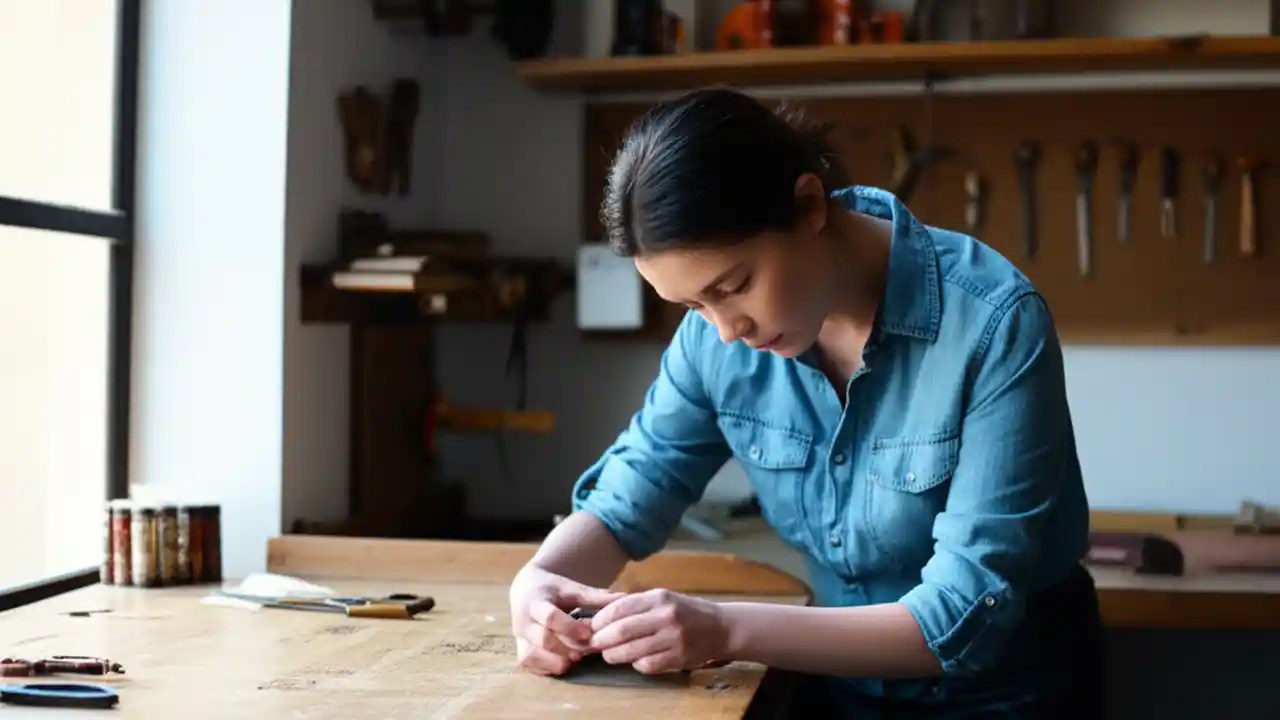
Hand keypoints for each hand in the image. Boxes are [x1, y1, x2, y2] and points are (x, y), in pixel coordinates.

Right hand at [509, 565, 623, 675]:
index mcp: (535, 600)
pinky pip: (529, 664)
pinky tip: (564, 663)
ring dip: (555, 660)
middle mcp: (523, 620)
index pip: (550, 617)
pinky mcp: (519, 649)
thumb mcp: (572, 588)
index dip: (570, 627)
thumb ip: (595, 596)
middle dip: (566, 646)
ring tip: (575, 658)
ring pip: (531, 655)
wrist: (526, 590)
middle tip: (586, 650)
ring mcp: (519, 637)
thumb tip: (624, 597)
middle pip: (542, 639)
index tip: (588, 633)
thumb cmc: (554, 589)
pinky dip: (547, 667)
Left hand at [588, 588, 729, 674]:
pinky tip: (636, 660)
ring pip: (632, 651)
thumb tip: (602, 614)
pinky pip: (647, 665)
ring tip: (609, 654)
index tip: (592, 626)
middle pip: (622, 630)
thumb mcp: (664, 597)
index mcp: (659, 597)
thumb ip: (637, 604)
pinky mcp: (679, 658)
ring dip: (614, 655)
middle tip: (593, 643)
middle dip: (602, 639)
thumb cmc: (686, 611)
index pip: (620, 607)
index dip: (601, 619)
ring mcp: (673, 638)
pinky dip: (636, 664)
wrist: (721, 628)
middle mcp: (666, 616)